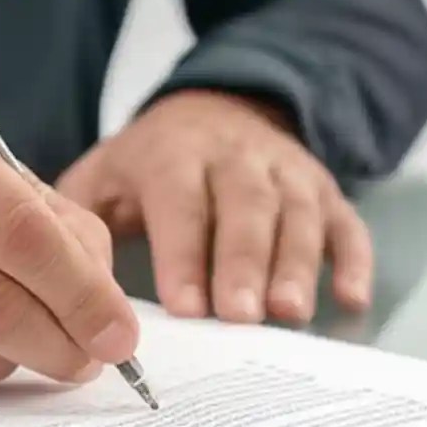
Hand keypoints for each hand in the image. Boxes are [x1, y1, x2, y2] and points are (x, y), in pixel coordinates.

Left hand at [58, 89, 371, 324]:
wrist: (215, 109)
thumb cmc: (148, 165)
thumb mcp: (101, 178)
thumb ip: (82, 225)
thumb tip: (73, 290)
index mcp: (174, 154)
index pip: (181, 201)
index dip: (184, 254)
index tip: (185, 308)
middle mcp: (236, 156)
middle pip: (246, 207)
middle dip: (244, 263)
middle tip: (241, 316)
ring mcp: (286, 171)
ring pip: (298, 213)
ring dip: (297, 264)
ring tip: (291, 313)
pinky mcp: (324, 190)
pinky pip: (346, 222)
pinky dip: (353, 260)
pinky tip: (351, 299)